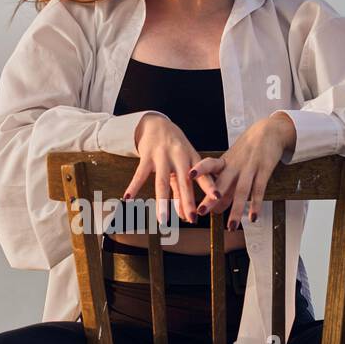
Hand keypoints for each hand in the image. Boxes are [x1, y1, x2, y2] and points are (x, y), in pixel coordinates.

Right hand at [125, 113, 221, 227]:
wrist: (157, 123)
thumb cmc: (174, 148)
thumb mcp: (183, 165)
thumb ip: (183, 189)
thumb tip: (184, 215)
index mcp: (193, 158)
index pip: (203, 175)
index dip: (210, 186)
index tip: (216, 199)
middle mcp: (180, 157)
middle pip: (184, 182)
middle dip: (188, 202)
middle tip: (192, 219)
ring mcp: (163, 156)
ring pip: (162, 182)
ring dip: (162, 202)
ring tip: (162, 220)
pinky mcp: (147, 155)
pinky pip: (140, 174)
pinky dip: (133, 187)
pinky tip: (128, 199)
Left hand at [189, 112, 296, 229]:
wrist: (269, 131)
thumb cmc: (247, 149)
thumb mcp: (232, 160)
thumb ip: (224, 181)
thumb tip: (214, 206)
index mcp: (224, 161)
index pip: (209, 164)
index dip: (199, 170)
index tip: (188, 176)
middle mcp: (235, 165)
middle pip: (221, 184)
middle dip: (211, 199)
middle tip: (201, 212)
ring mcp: (250, 167)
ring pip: (241, 191)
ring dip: (235, 210)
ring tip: (230, 226)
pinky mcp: (264, 170)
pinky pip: (259, 190)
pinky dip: (255, 204)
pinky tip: (252, 217)